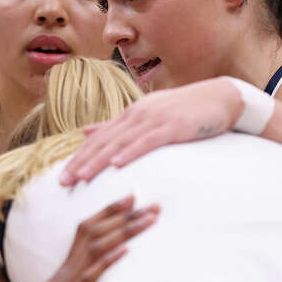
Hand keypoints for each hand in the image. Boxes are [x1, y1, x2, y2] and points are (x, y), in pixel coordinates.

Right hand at [6, 196, 158, 281]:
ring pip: (97, 245)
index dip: (109, 211)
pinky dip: (109, 260)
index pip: (88, 229)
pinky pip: (91, 274)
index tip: (132, 197)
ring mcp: (70, 280)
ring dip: (124, 230)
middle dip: (126, 215)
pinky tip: (126, 250)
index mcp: (69, 266)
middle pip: (97, 230)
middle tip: (154, 205)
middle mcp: (70, 267)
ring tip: (148, 219)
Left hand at [59, 77, 240, 185]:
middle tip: (63, 182)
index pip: (98, 140)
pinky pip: (147, 141)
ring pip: (120, 143)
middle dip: (81, 163)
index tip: (62, 177)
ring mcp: (153, 119)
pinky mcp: (172, 126)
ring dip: (99, 161)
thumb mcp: (148, 117)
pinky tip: (117, 164)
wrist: (219, 98)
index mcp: (130, 115)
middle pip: (103, 142)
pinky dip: (130, 152)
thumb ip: (117, 126)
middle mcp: (136, 115)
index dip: (79, 158)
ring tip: (82, 177)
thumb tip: (85, 132)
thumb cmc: (185, 111)